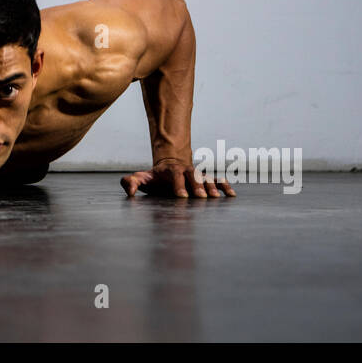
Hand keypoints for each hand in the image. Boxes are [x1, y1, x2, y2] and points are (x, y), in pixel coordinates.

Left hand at [121, 159, 235, 198]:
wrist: (170, 165)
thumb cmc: (155, 177)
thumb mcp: (141, 178)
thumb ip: (131, 182)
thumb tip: (129, 191)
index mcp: (170, 171)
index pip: (175, 177)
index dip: (178, 186)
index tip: (182, 197)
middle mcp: (186, 171)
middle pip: (193, 177)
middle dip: (197, 187)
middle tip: (201, 197)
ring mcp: (197, 175)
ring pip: (206, 179)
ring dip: (211, 187)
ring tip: (216, 197)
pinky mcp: (206, 179)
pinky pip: (217, 181)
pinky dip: (224, 186)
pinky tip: (231, 195)